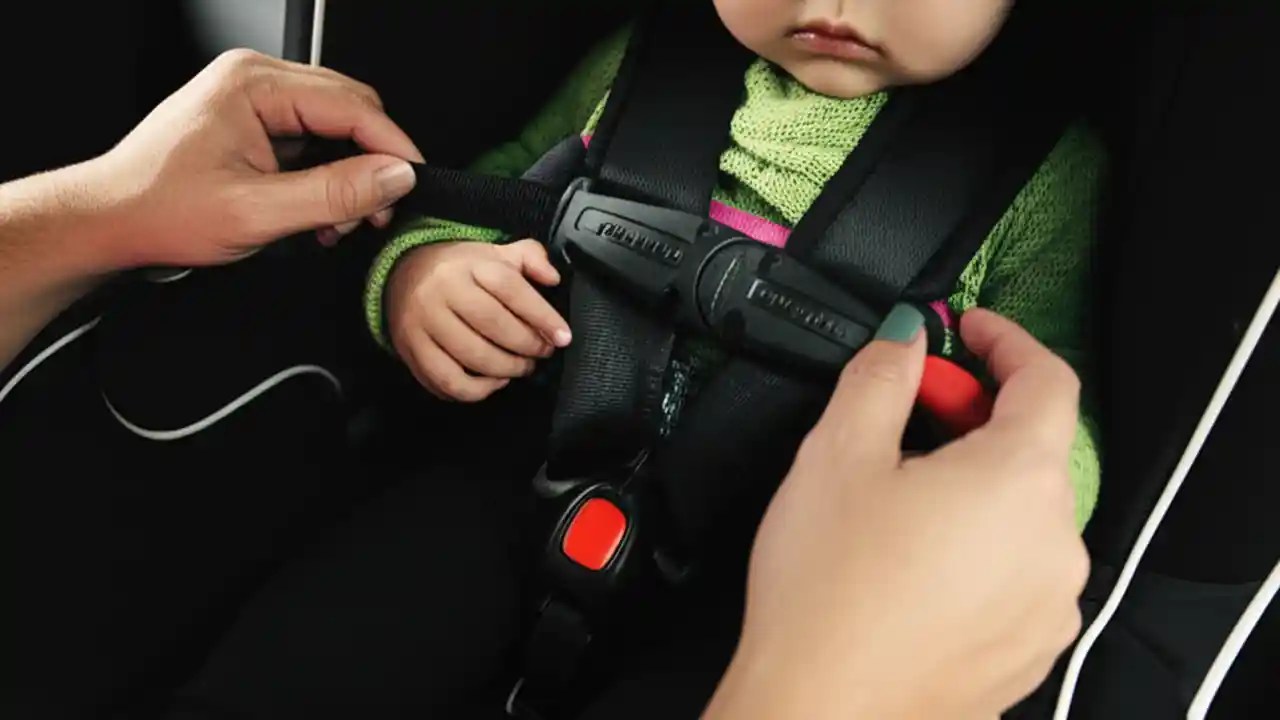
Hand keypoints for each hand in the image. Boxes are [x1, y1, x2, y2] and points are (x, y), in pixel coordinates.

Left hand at [89, 48, 424, 267]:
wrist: (108, 221)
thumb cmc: (160, 210)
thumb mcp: (257, 212)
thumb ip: (333, 193)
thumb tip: (395, 177)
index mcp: (254, 85)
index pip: (354, 106)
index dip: (393, 148)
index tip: (414, 186)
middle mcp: (256, 80)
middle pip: (352, 110)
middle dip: (372, 165)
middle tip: (377, 213)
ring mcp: (255, 99)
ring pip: (336, 129)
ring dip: (349, 177)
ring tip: (339, 222)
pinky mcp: (255, 123)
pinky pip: (314, 142)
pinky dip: (327, 179)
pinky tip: (321, 214)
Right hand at [387, 239, 571, 401]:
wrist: (403, 275)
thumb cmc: (461, 270)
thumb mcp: (496, 253)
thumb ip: (531, 258)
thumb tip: (553, 278)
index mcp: (469, 265)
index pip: (510, 289)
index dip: (542, 316)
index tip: (563, 337)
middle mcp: (442, 290)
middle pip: (493, 324)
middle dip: (527, 345)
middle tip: (542, 352)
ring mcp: (423, 322)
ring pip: (473, 357)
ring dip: (507, 369)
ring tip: (521, 367)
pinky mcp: (411, 350)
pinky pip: (448, 381)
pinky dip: (477, 390)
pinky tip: (493, 381)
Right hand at [706, 307, 1088, 718]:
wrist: (820, 711)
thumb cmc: (827, 588)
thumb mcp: (837, 454)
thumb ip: (882, 376)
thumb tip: (906, 337)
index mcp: (1021, 481)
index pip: (1047, 381)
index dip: (1007, 341)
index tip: (969, 329)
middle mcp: (1056, 544)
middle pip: (1033, 450)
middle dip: (974, 418)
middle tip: (907, 416)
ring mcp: (1049, 605)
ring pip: (1023, 515)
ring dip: (974, 486)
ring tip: (900, 501)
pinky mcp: (1029, 651)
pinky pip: (1016, 573)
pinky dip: (978, 547)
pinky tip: (914, 565)